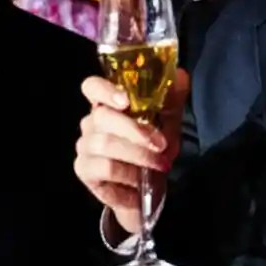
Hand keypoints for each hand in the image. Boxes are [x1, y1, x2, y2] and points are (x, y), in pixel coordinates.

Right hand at [74, 69, 188, 234]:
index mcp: (108, 104)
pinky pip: (104, 169)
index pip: (92, 87)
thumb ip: (172, 97)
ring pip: (105, 145)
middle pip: (102, 117)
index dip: (105, 90)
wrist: (150, 189)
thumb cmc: (155, 148)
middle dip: (135, 130)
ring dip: (137, 155)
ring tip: (159, 165)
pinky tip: (140, 182)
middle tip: (161, 144)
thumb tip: (180, 75)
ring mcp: (85, 147)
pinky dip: (127, 175)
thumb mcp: (169, 120)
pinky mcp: (85, 171)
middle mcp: (91, 123)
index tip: (125, 101)